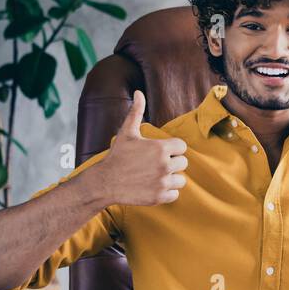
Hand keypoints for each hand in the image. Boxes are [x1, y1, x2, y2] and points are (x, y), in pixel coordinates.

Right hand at [90, 91, 187, 206]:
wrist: (105, 182)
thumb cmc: (117, 155)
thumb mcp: (127, 132)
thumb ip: (136, 112)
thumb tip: (138, 92)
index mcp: (161, 148)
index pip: (181, 147)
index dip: (172, 149)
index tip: (158, 152)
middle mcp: (164, 165)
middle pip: (183, 163)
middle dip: (172, 163)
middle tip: (155, 165)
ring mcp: (163, 182)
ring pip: (181, 180)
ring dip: (171, 178)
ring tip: (155, 176)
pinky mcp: (160, 197)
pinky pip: (175, 195)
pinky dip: (167, 192)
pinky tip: (154, 186)